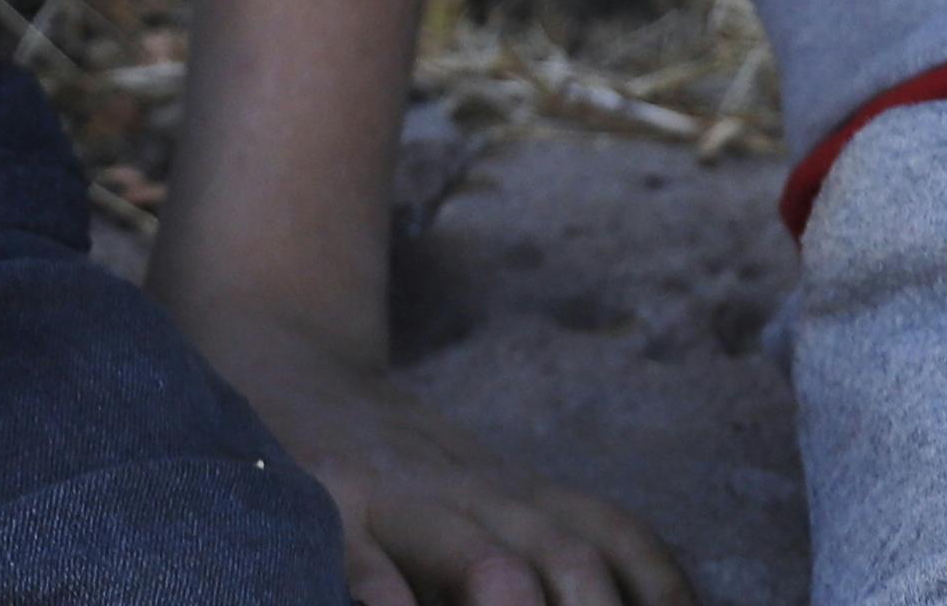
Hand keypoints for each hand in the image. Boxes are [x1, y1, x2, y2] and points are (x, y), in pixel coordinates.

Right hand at [179, 293, 693, 605]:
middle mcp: (475, 495)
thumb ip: (542, 543)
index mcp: (518, 495)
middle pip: (568, 558)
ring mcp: (401, 500)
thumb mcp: (478, 493)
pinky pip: (361, 560)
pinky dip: (383, 594)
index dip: (664, 590)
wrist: (282, 364)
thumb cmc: (394, 466)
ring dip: (512, 598)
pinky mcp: (326, 507)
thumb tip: (616, 584)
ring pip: (478, 554)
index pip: (618, 538)